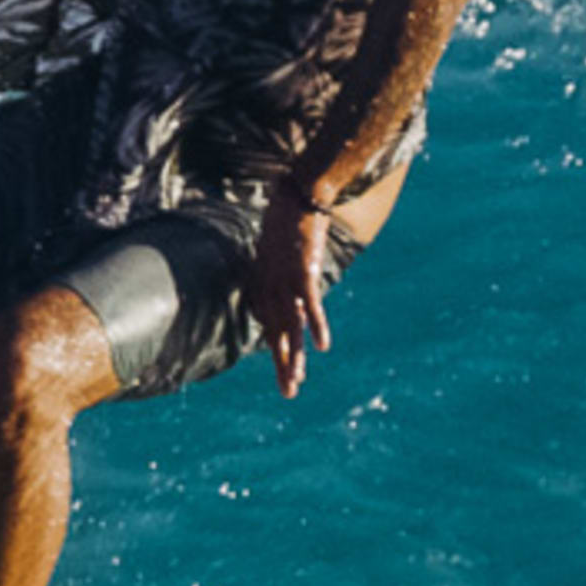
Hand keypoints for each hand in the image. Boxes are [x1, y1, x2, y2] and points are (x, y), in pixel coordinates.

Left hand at [243, 195, 335, 400]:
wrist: (296, 193)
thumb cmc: (286, 215)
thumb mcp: (277, 244)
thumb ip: (279, 263)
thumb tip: (285, 270)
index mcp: (263, 281)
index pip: (268, 321)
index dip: (276, 346)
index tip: (283, 367)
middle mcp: (270, 285)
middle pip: (277, 331)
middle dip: (283, 363)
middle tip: (289, 392)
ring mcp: (285, 280)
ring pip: (290, 325)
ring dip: (295, 354)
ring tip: (297, 380)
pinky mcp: (303, 271)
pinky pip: (310, 304)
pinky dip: (317, 324)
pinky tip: (323, 345)